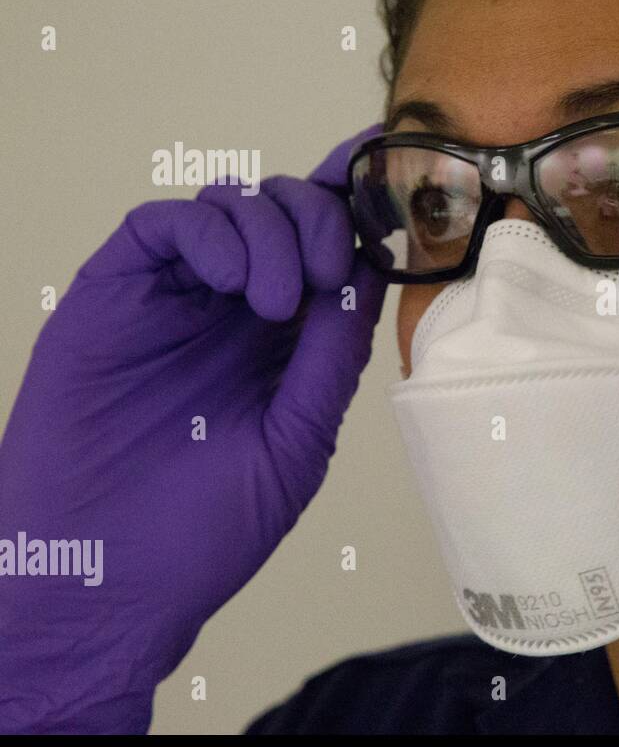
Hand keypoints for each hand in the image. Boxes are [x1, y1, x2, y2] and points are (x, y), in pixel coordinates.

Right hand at [0, 127, 384, 731]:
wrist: (106, 581)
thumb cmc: (204, 529)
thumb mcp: (297, 440)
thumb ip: (332, 357)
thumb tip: (369, 273)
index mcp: (284, 343)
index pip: (326, 250)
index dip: (355, 203)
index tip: (384, 165)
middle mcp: (232, 310)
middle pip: (284, 211)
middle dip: (319, 216)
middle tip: (327, 271)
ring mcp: (174, 299)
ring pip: (229, 206)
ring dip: (270, 230)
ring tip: (275, 301)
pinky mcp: (115, 295)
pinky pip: (161, 226)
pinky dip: (206, 232)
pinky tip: (229, 283)